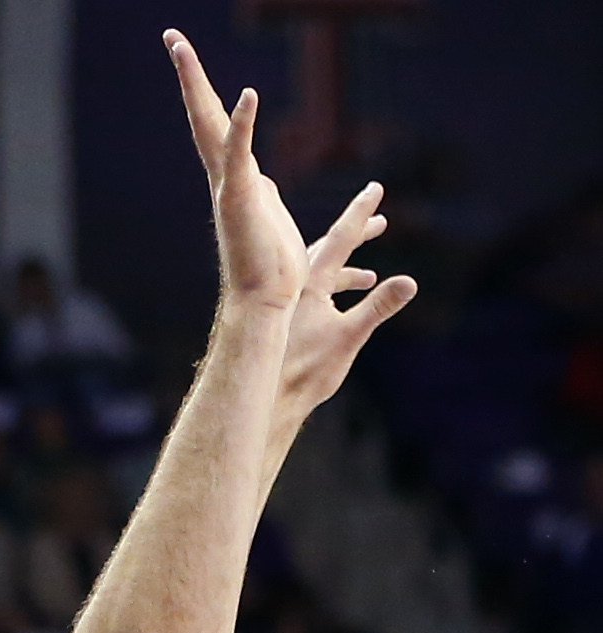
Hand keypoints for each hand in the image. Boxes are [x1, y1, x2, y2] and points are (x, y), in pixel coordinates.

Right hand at [167, 31, 307, 315]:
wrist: (265, 300)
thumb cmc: (272, 268)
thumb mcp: (268, 214)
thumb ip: (263, 192)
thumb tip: (263, 180)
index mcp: (234, 177)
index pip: (215, 123)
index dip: (202, 90)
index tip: (186, 55)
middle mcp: (224, 176)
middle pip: (203, 114)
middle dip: (188, 74)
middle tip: (172, 36)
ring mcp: (229, 186)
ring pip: (211, 127)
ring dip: (196, 87)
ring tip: (181, 50)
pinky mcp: (241, 199)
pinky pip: (241, 154)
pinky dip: (243, 124)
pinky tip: (247, 95)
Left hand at [274, 181, 417, 424]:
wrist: (267, 399)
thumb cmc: (304, 371)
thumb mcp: (349, 337)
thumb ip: (378, 307)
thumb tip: (410, 281)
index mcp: (309, 284)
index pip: (341, 238)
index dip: (360, 213)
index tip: (375, 188)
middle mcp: (295, 288)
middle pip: (329, 250)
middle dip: (355, 236)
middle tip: (379, 221)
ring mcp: (289, 305)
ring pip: (319, 275)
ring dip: (346, 269)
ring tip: (368, 275)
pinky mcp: (286, 323)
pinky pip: (310, 296)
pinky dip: (332, 292)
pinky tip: (343, 305)